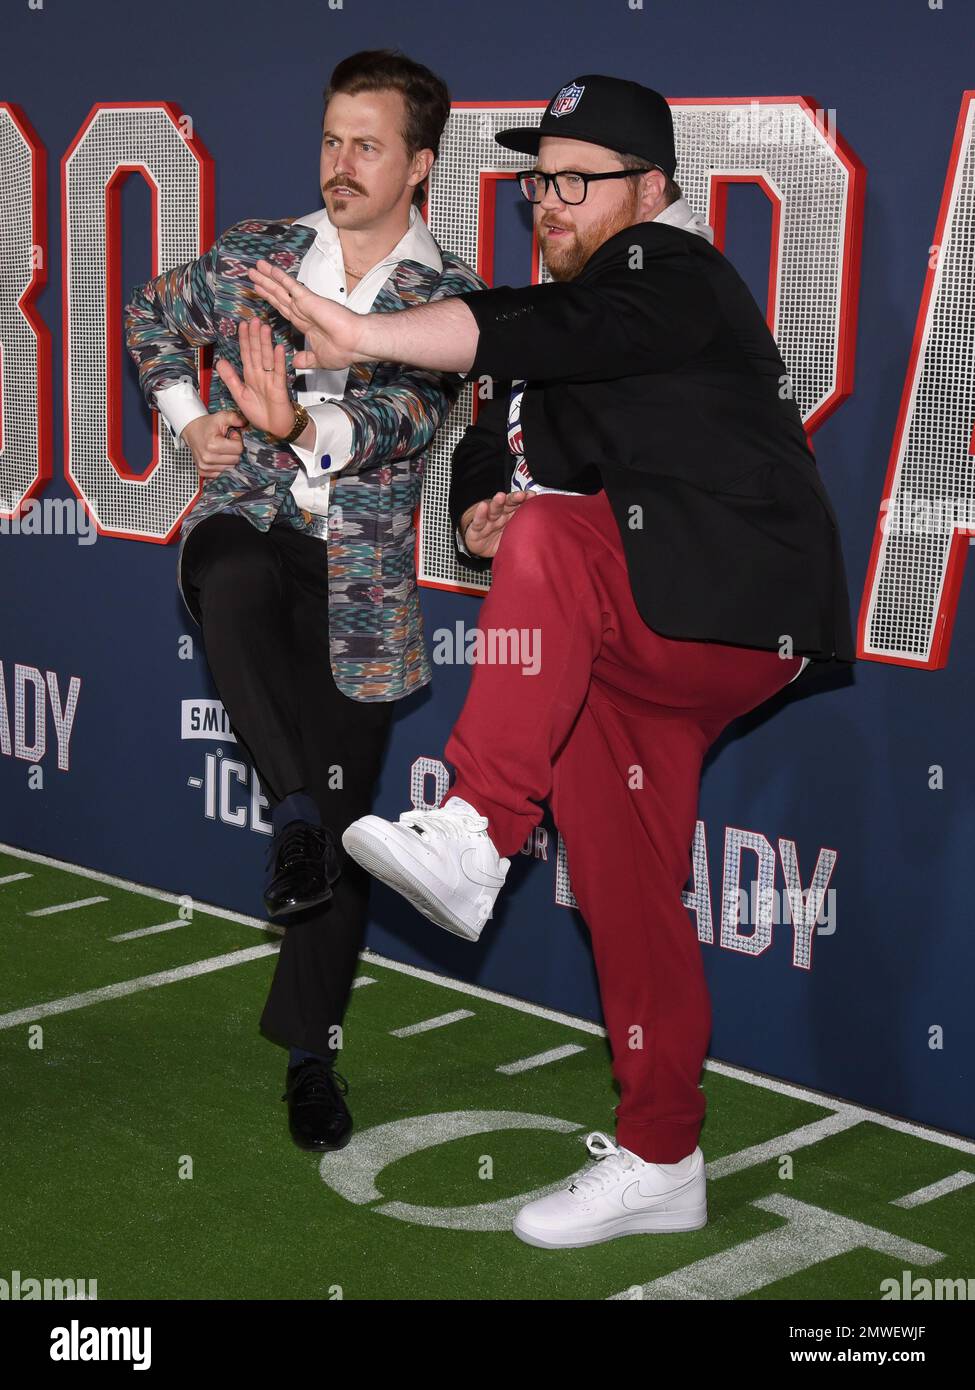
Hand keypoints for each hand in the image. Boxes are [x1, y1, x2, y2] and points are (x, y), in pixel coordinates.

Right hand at [181, 409, 246, 479]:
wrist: (191, 431)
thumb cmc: (206, 425)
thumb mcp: (220, 417)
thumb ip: (234, 418)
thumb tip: (246, 423)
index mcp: (212, 445)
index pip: (238, 449)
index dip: (237, 440)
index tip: (232, 436)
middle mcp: (208, 458)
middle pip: (236, 460)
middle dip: (235, 451)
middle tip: (227, 442)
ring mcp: (205, 467)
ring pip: (231, 468)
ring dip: (230, 459)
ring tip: (222, 449)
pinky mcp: (204, 472)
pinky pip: (222, 473)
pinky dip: (223, 466)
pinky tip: (219, 457)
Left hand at [213, 316, 294, 436]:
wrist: (275, 429)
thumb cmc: (260, 413)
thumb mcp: (240, 395)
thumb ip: (230, 378)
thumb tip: (220, 361)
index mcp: (250, 376)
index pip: (246, 354)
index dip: (244, 340)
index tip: (242, 325)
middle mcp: (261, 375)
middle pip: (257, 352)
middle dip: (255, 336)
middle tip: (254, 320)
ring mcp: (271, 380)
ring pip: (267, 358)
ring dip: (266, 343)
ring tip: (264, 328)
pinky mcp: (280, 388)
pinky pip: (279, 372)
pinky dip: (278, 361)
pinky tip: (278, 349)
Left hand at [247, 259, 363, 369]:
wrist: (355, 344)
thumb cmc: (345, 351)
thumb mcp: (319, 359)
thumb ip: (306, 359)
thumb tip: (296, 363)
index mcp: (306, 324)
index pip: (284, 309)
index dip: (271, 300)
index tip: (261, 292)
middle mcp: (304, 311)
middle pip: (279, 296)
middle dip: (265, 285)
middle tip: (252, 274)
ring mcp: (306, 304)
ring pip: (281, 288)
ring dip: (267, 277)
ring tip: (255, 268)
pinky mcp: (309, 300)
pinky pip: (291, 286)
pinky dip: (280, 277)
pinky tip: (270, 269)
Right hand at [459, 490, 533, 557]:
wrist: (480, 548)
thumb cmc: (498, 539)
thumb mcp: (513, 537)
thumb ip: (526, 531)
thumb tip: (546, 531)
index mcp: (510, 516)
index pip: (518, 505)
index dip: (525, 499)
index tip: (532, 495)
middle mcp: (500, 515)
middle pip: (507, 505)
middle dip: (514, 499)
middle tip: (521, 495)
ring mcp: (488, 521)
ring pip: (493, 510)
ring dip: (497, 502)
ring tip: (500, 496)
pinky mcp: (476, 528)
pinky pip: (479, 521)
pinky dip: (480, 514)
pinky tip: (483, 507)